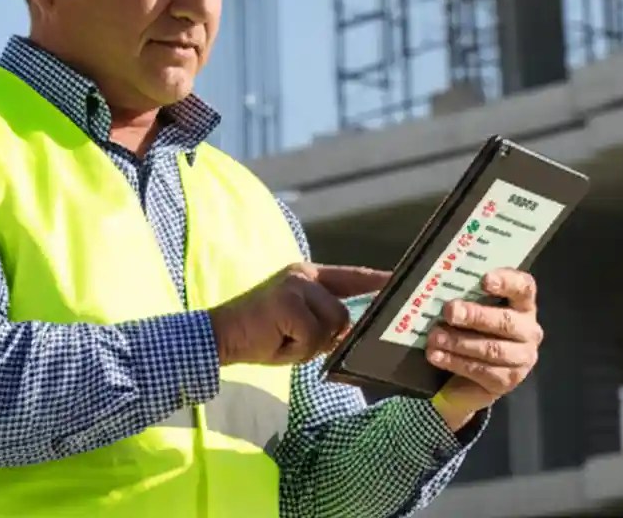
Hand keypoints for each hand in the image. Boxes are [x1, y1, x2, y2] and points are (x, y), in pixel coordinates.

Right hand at [209, 262, 389, 365]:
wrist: (221, 336)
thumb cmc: (260, 335)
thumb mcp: (299, 328)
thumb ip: (327, 324)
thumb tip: (352, 331)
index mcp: (308, 277)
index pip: (352, 276)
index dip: (378, 281)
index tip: (402, 282)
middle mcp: (304, 275)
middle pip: (344, 312)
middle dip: (326, 337)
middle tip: (292, 340)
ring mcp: (296, 286)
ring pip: (332, 325)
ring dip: (310, 345)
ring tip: (283, 340)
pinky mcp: (288, 302)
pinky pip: (313, 335)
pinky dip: (297, 348)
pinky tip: (276, 341)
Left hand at [425, 268, 542, 430]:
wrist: (473, 377)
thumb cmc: (472, 331)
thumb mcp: (472, 311)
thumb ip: (467, 298)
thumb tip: (439, 289)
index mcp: (523, 305)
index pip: (524, 288)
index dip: (507, 282)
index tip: (485, 280)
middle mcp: (528, 331)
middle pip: (505, 321)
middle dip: (475, 316)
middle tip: (449, 312)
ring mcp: (522, 358)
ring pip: (492, 349)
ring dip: (459, 342)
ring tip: (435, 337)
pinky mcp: (507, 381)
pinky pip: (481, 371)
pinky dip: (456, 362)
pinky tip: (437, 357)